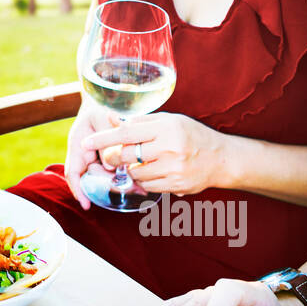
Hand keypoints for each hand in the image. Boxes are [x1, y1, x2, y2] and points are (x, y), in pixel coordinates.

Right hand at [62, 99, 131, 209]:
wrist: (106, 97)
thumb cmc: (102, 105)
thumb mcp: (103, 117)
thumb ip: (106, 139)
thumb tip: (110, 166)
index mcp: (78, 144)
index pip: (73, 173)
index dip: (78, 190)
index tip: (86, 205)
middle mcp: (85, 153)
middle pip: (93, 177)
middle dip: (108, 184)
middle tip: (130, 189)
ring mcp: (97, 155)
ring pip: (105, 175)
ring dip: (119, 181)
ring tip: (137, 187)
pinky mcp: (109, 155)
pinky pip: (114, 169)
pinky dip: (124, 175)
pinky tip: (137, 182)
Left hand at [81, 112, 226, 196]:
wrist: (221, 158)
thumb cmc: (191, 135)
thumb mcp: (169, 121)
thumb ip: (140, 122)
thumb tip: (110, 119)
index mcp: (166, 127)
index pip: (126, 133)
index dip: (103, 138)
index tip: (85, 142)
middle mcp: (170, 148)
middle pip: (127, 155)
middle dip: (113, 157)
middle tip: (111, 157)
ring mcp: (173, 169)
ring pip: (135, 173)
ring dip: (132, 170)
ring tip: (144, 162)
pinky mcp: (176, 186)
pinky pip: (147, 186)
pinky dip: (144, 181)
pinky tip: (154, 172)